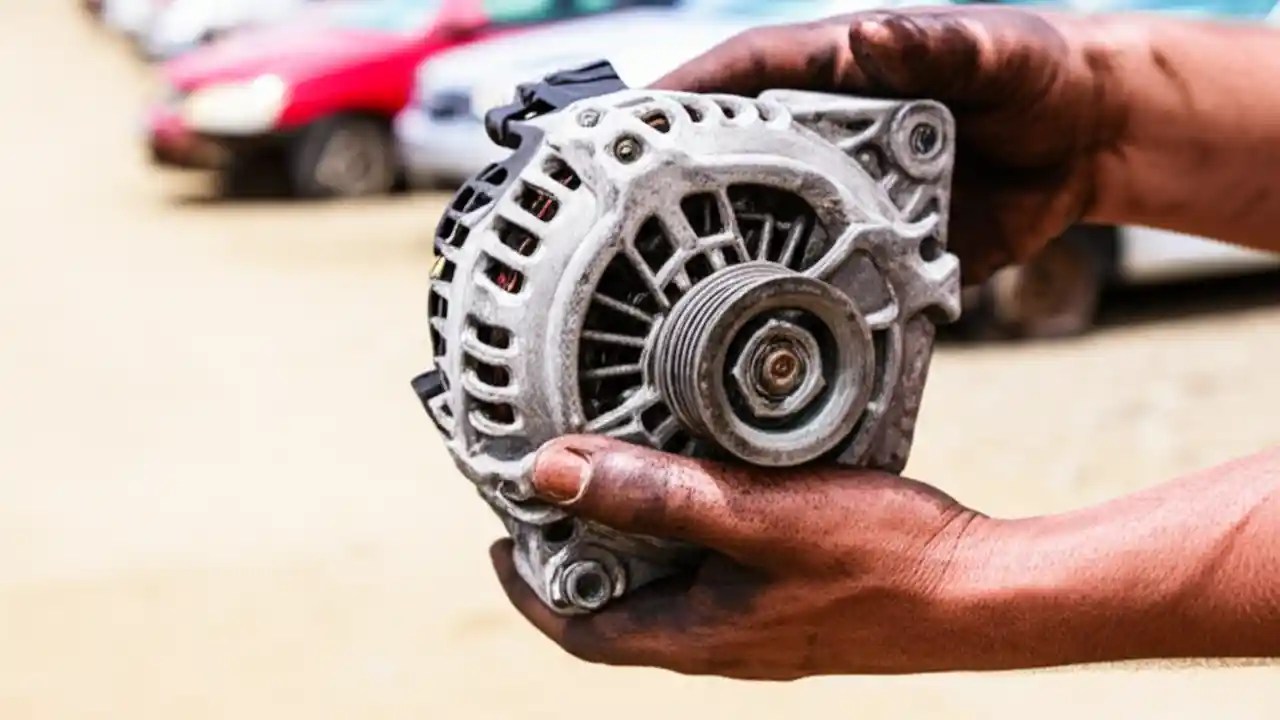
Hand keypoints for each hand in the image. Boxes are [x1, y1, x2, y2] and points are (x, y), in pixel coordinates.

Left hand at [490, 435, 992, 678]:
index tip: (504, 532)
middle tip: (563, 480)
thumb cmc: (883, 561)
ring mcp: (758, 620)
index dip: (529, 584)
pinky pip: (718, 563)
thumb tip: (555, 472)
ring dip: (638, 527)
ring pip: (669, 577)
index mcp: (696, 633)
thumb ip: (657, 496)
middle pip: (619, 599)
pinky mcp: (792, 596)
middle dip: (580, 545)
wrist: (982, 592)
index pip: (578, 627)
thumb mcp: (757, 516)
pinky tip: (713, 475)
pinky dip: (694, 523)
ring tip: (628, 464)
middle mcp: (720, 636)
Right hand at [651, 7, 1130, 283]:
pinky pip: (825, 273)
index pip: (737, 79)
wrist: (1086, 143)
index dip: (675, 101)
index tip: (619, 130)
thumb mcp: (992, 50)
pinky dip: (795, 299)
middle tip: (623, 221)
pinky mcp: (873, 245)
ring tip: (673, 287)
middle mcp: (826, 137)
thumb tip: (868, 34)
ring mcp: (844, 194)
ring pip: (770, 224)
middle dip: (676, 188)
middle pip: (732, 159)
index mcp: (838, 74)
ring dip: (729, 253)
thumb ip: (933, 45)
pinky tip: (761, 326)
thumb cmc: (1034, 73)